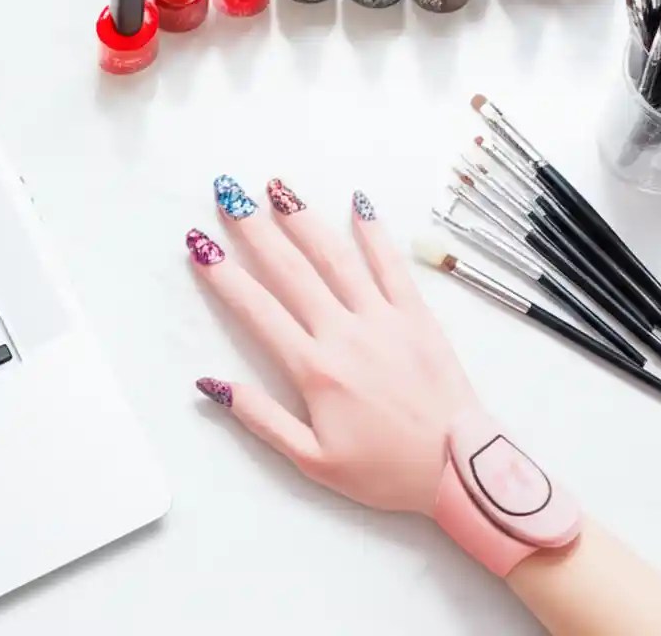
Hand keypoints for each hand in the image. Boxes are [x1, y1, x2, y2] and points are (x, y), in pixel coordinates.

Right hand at [188, 177, 477, 515]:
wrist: (459, 471)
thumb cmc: (384, 471)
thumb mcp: (311, 461)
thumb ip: (260, 418)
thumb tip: (211, 384)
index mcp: (314, 370)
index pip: (257, 311)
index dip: (224, 276)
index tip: (201, 245)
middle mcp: (345, 334)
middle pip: (291, 271)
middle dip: (255, 230)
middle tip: (229, 195)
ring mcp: (384, 320)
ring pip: (336, 259)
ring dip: (304, 220)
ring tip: (278, 188)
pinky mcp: (418, 317)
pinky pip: (392, 267)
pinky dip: (373, 233)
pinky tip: (357, 203)